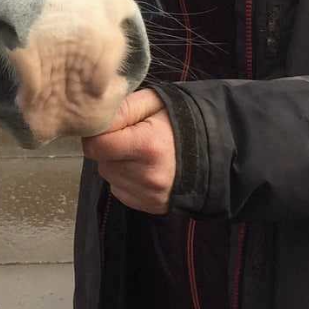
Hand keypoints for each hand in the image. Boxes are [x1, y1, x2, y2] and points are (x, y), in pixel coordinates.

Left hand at [81, 88, 175, 214]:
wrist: (215, 151)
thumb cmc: (182, 122)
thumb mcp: (153, 103)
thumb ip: (122, 108)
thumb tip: (93, 119)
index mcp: (147, 146)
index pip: (96, 145)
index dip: (96, 133)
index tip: (107, 126)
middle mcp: (146, 175)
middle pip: (102, 162)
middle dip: (108, 148)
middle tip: (129, 137)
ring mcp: (149, 195)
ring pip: (110, 177)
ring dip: (116, 164)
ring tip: (139, 152)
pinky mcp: (149, 206)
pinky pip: (120, 190)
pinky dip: (125, 179)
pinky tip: (143, 168)